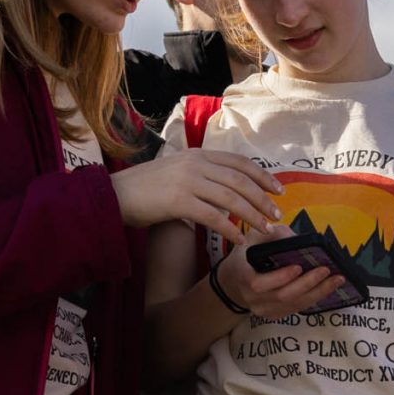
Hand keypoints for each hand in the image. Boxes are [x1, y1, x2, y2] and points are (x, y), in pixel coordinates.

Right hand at [112, 147, 285, 240]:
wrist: (115, 195)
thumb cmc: (147, 189)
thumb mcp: (178, 173)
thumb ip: (202, 176)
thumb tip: (228, 191)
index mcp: (198, 155)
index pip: (239, 162)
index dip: (262, 176)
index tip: (278, 189)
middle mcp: (195, 164)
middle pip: (240, 180)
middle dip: (263, 199)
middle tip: (277, 215)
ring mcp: (187, 181)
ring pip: (231, 198)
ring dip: (252, 215)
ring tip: (265, 230)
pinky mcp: (178, 201)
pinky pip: (213, 216)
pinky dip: (230, 229)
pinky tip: (239, 240)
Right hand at [214, 223, 344, 320]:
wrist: (233, 283)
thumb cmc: (245, 256)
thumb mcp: (252, 238)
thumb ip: (272, 235)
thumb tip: (297, 239)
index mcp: (242, 278)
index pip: (259, 283)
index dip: (280, 277)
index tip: (299, 266)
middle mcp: (252, 299)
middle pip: (283, 296)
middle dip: (308, 283)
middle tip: (327, 270)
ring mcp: (263, 310)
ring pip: (293, 305)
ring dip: (317, 293)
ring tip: (336, 279)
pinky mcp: (274, 315)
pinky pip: (296, 309)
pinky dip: (313, 298)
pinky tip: (328, 288)